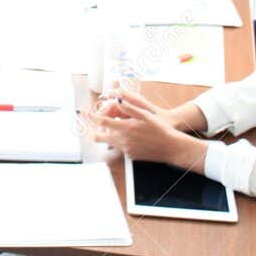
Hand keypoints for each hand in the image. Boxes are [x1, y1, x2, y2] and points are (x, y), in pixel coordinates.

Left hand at [90, 90, 207, 171]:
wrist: (171, 147)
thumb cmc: (160, 129)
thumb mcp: (146, 114)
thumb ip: (129, 108)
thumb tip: (117, 100)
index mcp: (126, 128)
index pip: (102, 122)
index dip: (91, 117)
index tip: (85, 112)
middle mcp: (123, 141)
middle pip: (99, 137)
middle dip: (95, 130)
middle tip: (100, 123)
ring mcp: (126, 150)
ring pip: (108, 143)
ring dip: (108, 135)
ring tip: (117, 126)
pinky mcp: (130, 156)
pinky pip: (119, 148)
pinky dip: (119, 141)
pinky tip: (130, 136)